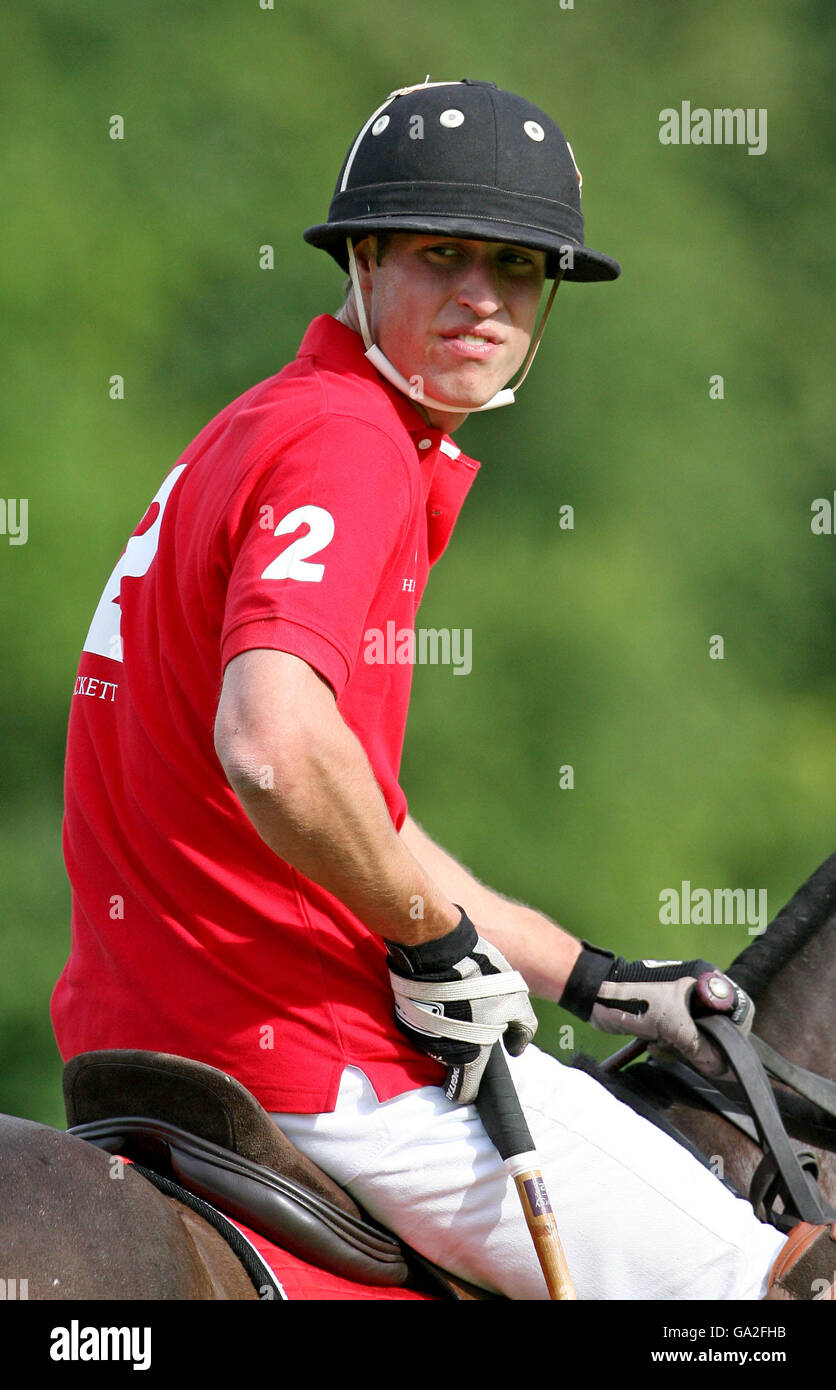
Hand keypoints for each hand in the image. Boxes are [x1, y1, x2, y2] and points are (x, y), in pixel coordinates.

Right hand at [386, 906, 537, 1103]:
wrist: (438, 949)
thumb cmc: (481, 980)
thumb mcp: (516, 1001)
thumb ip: (522, 1029)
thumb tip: (517, 1048)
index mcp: (469, 1055)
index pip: (464, 1091)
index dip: (470, 1089)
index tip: (474, 1080)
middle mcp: (441, 1052)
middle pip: (453, 1060)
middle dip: (464, 1046)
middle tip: (474, 1018)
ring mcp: (420, 1034)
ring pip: (437, 1042)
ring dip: (447, 1028)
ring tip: (459, 1001)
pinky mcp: (406, 1014)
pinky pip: (422, 1023)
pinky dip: (431, 1014)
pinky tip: (441, 993)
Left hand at [560, 943, 753, 1075]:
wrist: (597, 998)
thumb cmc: (634, 1000)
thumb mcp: (674, 1026)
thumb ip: (702, 1047)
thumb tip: (720, 1067)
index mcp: (705, 979)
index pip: (740, 1008)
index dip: (734, 1032)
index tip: (719, 1048)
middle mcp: (698, 990)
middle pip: (720, 1029)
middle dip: (701, 1044)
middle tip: (684, 1046)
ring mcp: (683, 1005)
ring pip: (700, 1039)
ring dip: (680, 1048)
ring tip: (661, 1042)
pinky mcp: (668, 1018)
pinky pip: (681, 1041)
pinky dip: (669, 1048)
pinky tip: (653, 1043)